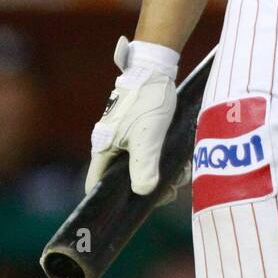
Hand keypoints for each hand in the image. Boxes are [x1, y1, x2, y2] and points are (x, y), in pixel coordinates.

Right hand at [86, 36, 179, 196]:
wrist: (157, 69)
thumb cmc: (147, 99)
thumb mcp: (148, 136)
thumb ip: (144, 166)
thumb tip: (143, 192)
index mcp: (104, 149)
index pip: (96, 186)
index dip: (110, 202)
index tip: (133, 208)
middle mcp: (112, 146)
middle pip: (124, 180)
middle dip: (148, 187)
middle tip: (170, 188)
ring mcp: (126, 139)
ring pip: (141, 168)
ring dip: (162, 174)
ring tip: (181, 173)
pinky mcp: (141, 132)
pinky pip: (151, 155)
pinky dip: (165, 161)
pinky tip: (181, 162)